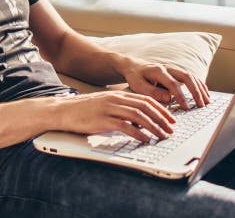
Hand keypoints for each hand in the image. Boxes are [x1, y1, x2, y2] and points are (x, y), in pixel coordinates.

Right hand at [54, 91, 175, 141]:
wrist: (63, 110)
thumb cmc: (83, 111)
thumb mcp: (105, 106)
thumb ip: (121, 111)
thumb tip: (138, 122)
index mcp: (118, 95)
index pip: (145, 99)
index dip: (161, 109)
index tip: (170, 119)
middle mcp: (116, 99)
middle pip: (145, 106)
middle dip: (161, 118)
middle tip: (171, 129)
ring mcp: (109, 108)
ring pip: (139, 115)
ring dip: (153, 126)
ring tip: (162, 135)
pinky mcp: (103, 120)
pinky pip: (125, 126)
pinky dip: (138, 133)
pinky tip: (145, 139)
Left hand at [122, 59, 210, 109]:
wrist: (133, 66)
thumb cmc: (135, 77)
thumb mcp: (138, 86)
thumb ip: (152, 92)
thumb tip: (169, 98)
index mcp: (158, 71)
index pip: (173, 84)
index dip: (181, 96)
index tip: (186, 107)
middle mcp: (168, 67)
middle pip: (187, 77)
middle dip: (196, 91)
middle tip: (202, 105)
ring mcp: (173, 68)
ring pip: (191, 76)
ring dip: (200, 88)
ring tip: (207, 101)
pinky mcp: (176, 72)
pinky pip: (191, 76)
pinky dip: (199, 84)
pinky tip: (204, 93)